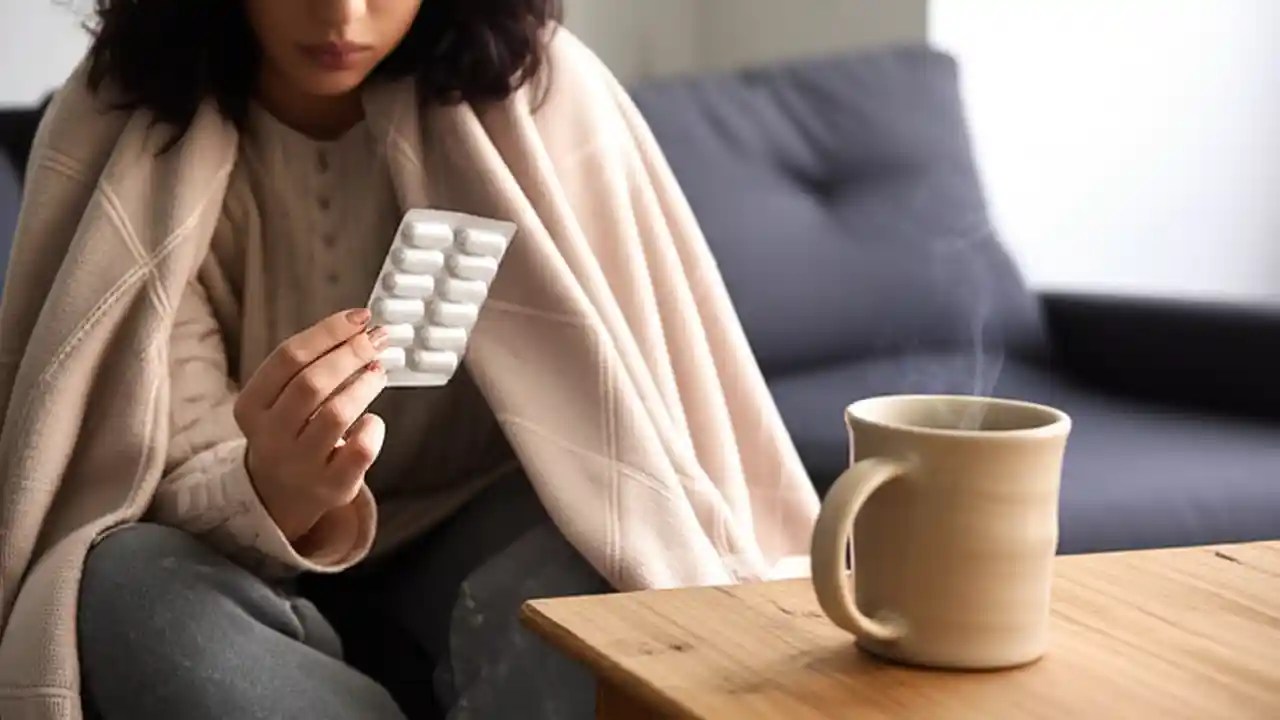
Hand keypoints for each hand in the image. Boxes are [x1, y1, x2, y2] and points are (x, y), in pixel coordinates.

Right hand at [233, 308, 388, 541]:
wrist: (280, 494)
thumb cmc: (289, 430)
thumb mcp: (280, 398)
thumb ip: (310, 365)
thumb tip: (360, 328)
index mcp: (251, 406)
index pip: (288, 357)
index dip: (328, 332)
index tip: (361, 317)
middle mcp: (270, 436)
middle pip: (312, 383)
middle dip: (351, 354)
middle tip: (377, 340)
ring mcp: (300, 463)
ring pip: (337, 414)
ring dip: (365, 384)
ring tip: (378, 371)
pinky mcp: (331, 485)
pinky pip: (361, 449)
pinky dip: (374, 427)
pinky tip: (373, 420)